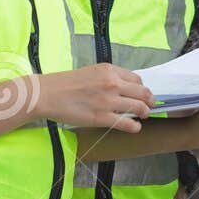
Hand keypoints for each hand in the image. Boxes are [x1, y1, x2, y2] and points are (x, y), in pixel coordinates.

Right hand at [36, 64, 153, 131]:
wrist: (48, 94)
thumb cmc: (65, 83)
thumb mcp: (91, 71)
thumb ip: (108, 78)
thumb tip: (122, 87)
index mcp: (109, 70)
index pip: (136, 79)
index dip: (142, 88)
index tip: (142, 93)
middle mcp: (112, 83)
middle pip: (142, 93)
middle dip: (150, 100)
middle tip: (150, 105)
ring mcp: (108, 101)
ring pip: (138, 107)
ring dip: (144, 113)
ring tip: (144, 116)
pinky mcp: (102, 117)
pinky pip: (127, 123)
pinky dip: (135, 127)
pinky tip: (135, 127)